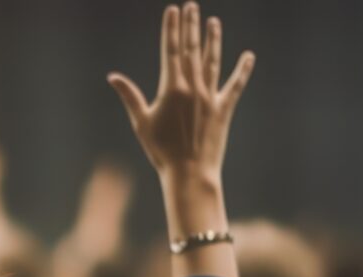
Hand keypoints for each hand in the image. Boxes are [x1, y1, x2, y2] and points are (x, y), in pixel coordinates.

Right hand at [108, 3, 253, 182]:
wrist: (189, 173)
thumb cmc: (161, 151)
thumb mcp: (141, 122)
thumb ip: (130, 96)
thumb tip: (113, 77)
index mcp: (172, 88)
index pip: (170, 50)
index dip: (171, 29)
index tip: (172, 10)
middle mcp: (193, 88)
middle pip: (191, 50)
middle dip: (191, 26)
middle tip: (192, 6)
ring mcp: (210, 97)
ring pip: (212, 62)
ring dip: (213, 40)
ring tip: (213, 22)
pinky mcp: (224, 109)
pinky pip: (235, 85)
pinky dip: (242, 70)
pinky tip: (249, 56)